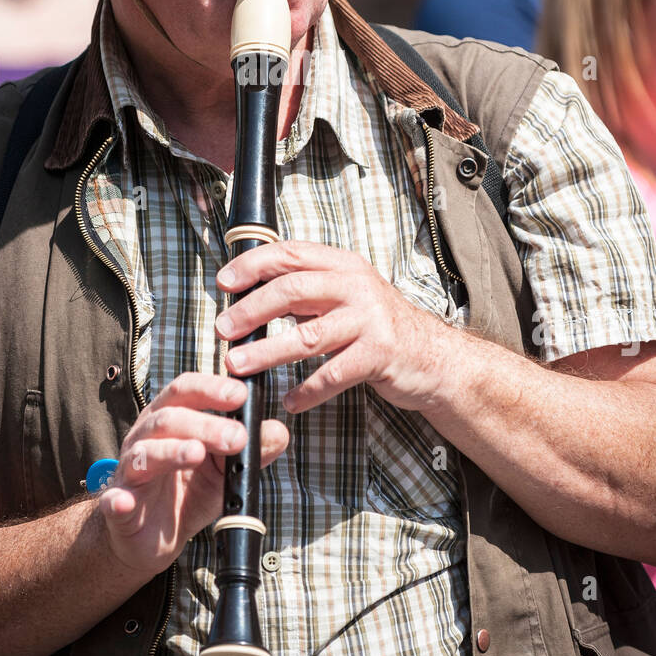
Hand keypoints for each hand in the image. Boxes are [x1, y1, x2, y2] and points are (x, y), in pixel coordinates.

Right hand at [97, 372, 288, 577]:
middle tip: (236, 437)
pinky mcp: (118, 505)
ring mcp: (129, 470)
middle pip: (169, 418)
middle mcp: (146, 437)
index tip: (241, 395)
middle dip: (204, 424)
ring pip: (145, 452)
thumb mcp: (226, 471)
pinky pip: (113, 499)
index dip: (211, 388)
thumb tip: (279, 432)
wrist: (154, 536)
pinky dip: (117, 499)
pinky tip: (124, 502)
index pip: (185, 391)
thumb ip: (252, 451)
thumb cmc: (189, 491)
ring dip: (171, 451)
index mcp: (170, 419)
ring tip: (197, 454)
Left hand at [215, 241, 448, 414]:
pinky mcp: (379, 355)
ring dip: (266, 352)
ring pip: (307, 336)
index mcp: (342, 265)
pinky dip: (307, 390)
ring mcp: (369, 320)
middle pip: (292, 290)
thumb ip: (306, 292)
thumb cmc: (377, 325)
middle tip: (223, 330)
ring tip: (238, 365)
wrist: (432, 355)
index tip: (224, 283)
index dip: (252, 266)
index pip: (290, 254)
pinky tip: (289, 401)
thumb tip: (248, 298)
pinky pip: (333, 375)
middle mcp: (356, 286)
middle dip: (251, 310)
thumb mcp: (345, 295)